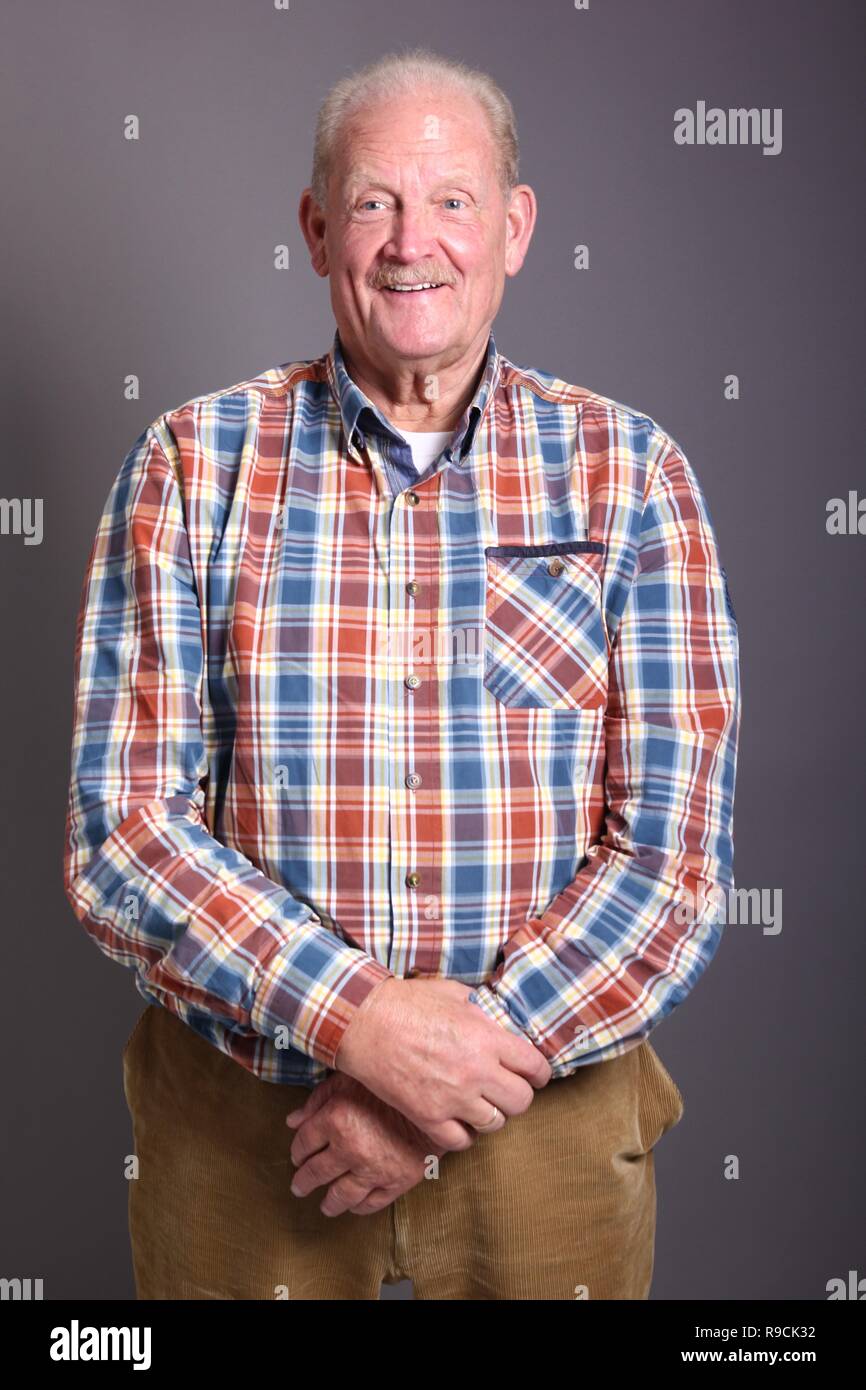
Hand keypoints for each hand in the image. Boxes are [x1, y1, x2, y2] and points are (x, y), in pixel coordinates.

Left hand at [285, 1071, 447, 1215]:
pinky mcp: (396, 1181)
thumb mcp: (349, 1079)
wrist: (439, 1097)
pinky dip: (358, 1207)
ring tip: (325, 1206)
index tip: (298, 1155)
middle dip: (304, 1181)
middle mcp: (349, 1149)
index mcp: (335, 1119)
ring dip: (328, 1202)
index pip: (303, 1144)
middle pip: (315, 1173)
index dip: (297, 1150)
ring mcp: (373, 1169)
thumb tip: (293, 1121)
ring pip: (340, 1196)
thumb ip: (318, 1099)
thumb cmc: (391, 1083)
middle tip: (299, 1186)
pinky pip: (371, 1203)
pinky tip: (354, 1205)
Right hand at [333, 976, 552, 1149]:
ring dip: (490, 1114)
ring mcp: (453, 1098)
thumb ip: (480, 1012)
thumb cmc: (406, 1002)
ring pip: (495, 1124)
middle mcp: (477, 1072)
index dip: (539, 1073)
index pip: (535, 1067)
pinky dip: (463, 1134)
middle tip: (505, 1089)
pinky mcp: (428, 1117)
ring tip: (479, 1104)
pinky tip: (457, 1120)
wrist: (364, 1022)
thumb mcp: (453, 993)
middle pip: (521, 1102)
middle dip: (517, 1095)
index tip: (534, 1075)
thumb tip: (494, 1021)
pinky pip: (461, 1141)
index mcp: (487, 1038)